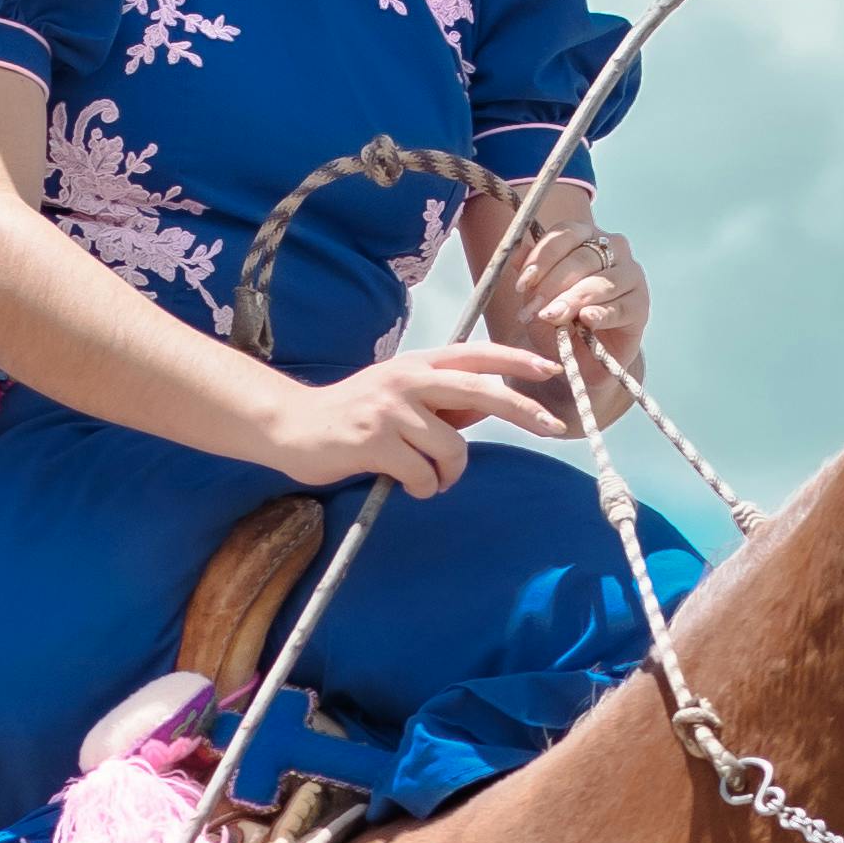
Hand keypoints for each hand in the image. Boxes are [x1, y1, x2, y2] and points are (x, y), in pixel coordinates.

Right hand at [259, 337, 562, 500]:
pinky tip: (404, 484)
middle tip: (552, 427)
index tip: (549, 368)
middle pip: (481, 391)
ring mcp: (391, 410)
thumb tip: (489, 404)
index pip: (475, 355)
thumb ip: (440, 399)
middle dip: (523, 410)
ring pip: (452, 448)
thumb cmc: (351, 415)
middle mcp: (407, 380)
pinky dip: (421, 487)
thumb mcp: (398, 395)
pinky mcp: (375, 442)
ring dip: (446, 474)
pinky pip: (422, 475)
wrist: (291, 426)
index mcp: (416, 365)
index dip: (515, 360)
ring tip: (427, 479)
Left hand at [483, 214, 648, 395]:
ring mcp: (631, 275)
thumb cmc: (560, 320)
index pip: (566, 234)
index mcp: (586, 236)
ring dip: (572, 300)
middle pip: (582, 258)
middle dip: (552, 285)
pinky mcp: (641, 305)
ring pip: (600, 282)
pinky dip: (601, 313)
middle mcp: (614, 248)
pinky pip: (620, 307)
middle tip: (532, 309)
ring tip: (552, 317)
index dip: (542, 257)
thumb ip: (528, 272)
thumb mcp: (536, 296)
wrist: (583, 359)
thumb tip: (514, 251)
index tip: (522, 283)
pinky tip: (586, 320)